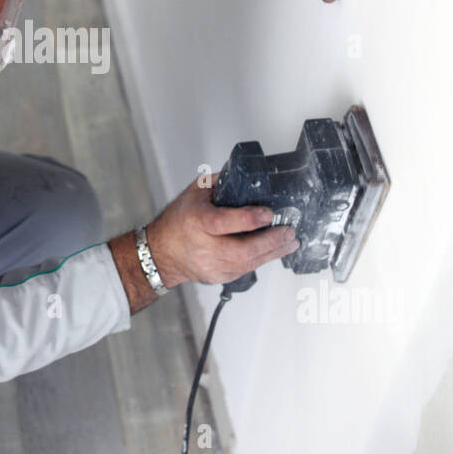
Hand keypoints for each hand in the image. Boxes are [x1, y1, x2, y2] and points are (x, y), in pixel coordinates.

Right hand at [146, 176, 297, 286]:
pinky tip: (274, 251)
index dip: (249, 219)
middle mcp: (203, 246)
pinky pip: (246, 269)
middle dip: (270, 241)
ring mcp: (211, 265)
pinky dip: (262, 259)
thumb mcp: (195, 192)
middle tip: (288, 231)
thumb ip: (220, 182)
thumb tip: (247, 176)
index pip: (224, 222)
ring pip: (248, 263)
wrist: (162, 252)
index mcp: (196, 221)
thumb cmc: (179, 220)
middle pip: (242, 250)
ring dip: (273, 252)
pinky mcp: (218, 277)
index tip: (268, 213)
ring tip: (290, 242)